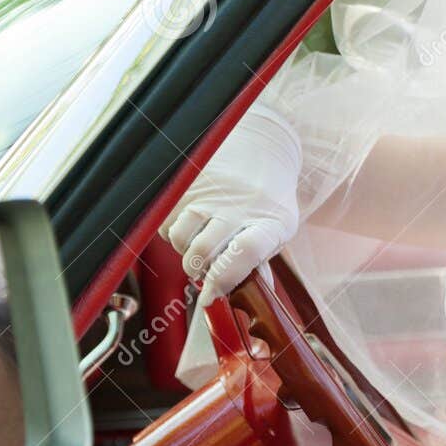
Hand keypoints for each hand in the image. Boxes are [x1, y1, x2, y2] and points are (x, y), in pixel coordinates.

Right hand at [160, 102, 302, 300]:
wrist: (262, 148)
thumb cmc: (268, 198)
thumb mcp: (277, 229)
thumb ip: (260, 261)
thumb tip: (255, 296)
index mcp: (270, 222)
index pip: (245, 252)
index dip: (223, 279)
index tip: (209, 296)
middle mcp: (239, 206)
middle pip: (204, 251)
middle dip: (197, 271)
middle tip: (204, 271)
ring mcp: (211, 194)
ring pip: (181, 238)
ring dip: (185, 251)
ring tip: (199, 245)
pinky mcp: (189, 185)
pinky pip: (168, 223)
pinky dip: (174, 233)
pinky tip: (191, 225)